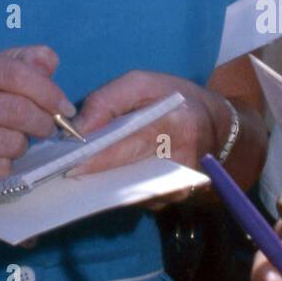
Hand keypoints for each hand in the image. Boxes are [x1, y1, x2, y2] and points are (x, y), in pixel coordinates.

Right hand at [0, 45, 73, 194]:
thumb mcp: (1, 71)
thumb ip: (30, 61)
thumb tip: (48, 63)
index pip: (15, 74)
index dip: (48, 92)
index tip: (65, 107)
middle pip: (16, 110)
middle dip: (43, 122)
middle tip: (49, 127)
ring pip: (9, 143)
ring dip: (24, 145)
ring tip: (18, 140)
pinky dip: (8, 167)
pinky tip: (0, 158)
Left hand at [66, 70, 225, 179]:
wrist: (216, 123)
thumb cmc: (175, 97)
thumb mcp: (142, 83)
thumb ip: (107, 100)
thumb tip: (79, 129)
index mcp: (175, 125)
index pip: (126, 146)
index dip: (94, 157)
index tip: (68, 163)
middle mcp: (180, 161)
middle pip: (124, 172)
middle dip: (93, 169)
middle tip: (65, 168)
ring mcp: (180, 184)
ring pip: (128, 188)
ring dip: (105, 179)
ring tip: (86, 167)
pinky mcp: (176, 198)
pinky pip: (138, 194)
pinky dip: (121, 184)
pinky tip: (112, 173)